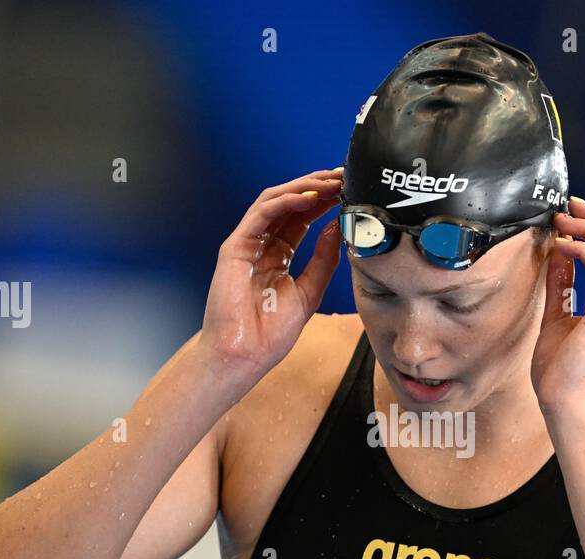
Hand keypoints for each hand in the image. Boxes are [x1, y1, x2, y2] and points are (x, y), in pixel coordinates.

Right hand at [199, 168, 342, 384]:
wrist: (245, 355)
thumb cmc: (270, 333)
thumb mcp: (310, 291)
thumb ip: (324, 259)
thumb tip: (340, 227)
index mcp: (279, 255)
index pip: (303, 218)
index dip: (325, 201)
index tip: (349, 190)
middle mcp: (262, 245)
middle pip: (290, 204)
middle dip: (317, 187)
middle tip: (343, 175)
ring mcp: (247, 244)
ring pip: (274, 202)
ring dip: (303, 187)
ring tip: (330, 182)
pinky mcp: (235, 247)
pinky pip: (260, 215)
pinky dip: (284, 201)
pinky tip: (308, 197)